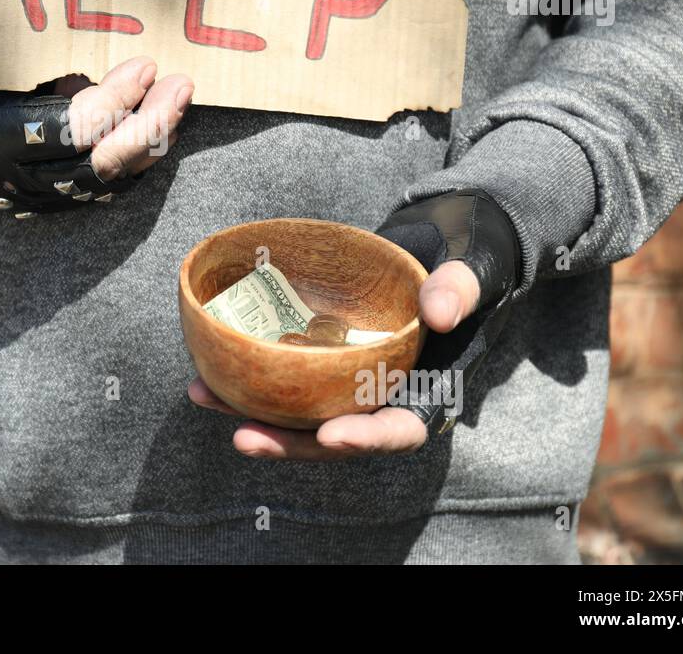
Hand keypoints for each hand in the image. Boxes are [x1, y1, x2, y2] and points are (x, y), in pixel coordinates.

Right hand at [0, 56, 192, 214]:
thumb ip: (27, 66)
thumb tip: (88, 70)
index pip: (67, 131)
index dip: (113, 101)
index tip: (145, 65)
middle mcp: (10, 178)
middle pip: (96, 164)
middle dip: (148, 125)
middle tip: (181, 85)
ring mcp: (29, 199)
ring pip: (105, 182)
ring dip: (151, 143)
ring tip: (178, 101)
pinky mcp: (45, 207)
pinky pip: (102, 190)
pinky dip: (136, 161)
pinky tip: (160, 128)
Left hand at [186, 262, 476, 458]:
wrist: (444, 238)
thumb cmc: (469, 258)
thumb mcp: (478, 268)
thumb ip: (461, 289)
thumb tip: (438, 314)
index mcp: (430, 390)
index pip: (401, 429)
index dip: (367, 439)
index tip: (330, 436)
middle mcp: (384, 393)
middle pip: (335, 434)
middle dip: (290, 444)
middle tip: (245, 438)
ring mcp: (349, 378)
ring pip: (300, 412)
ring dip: (253, 413)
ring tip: (204, 397)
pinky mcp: (323, 356)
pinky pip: (284, 375)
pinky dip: (245, 377)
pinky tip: (205, 372)